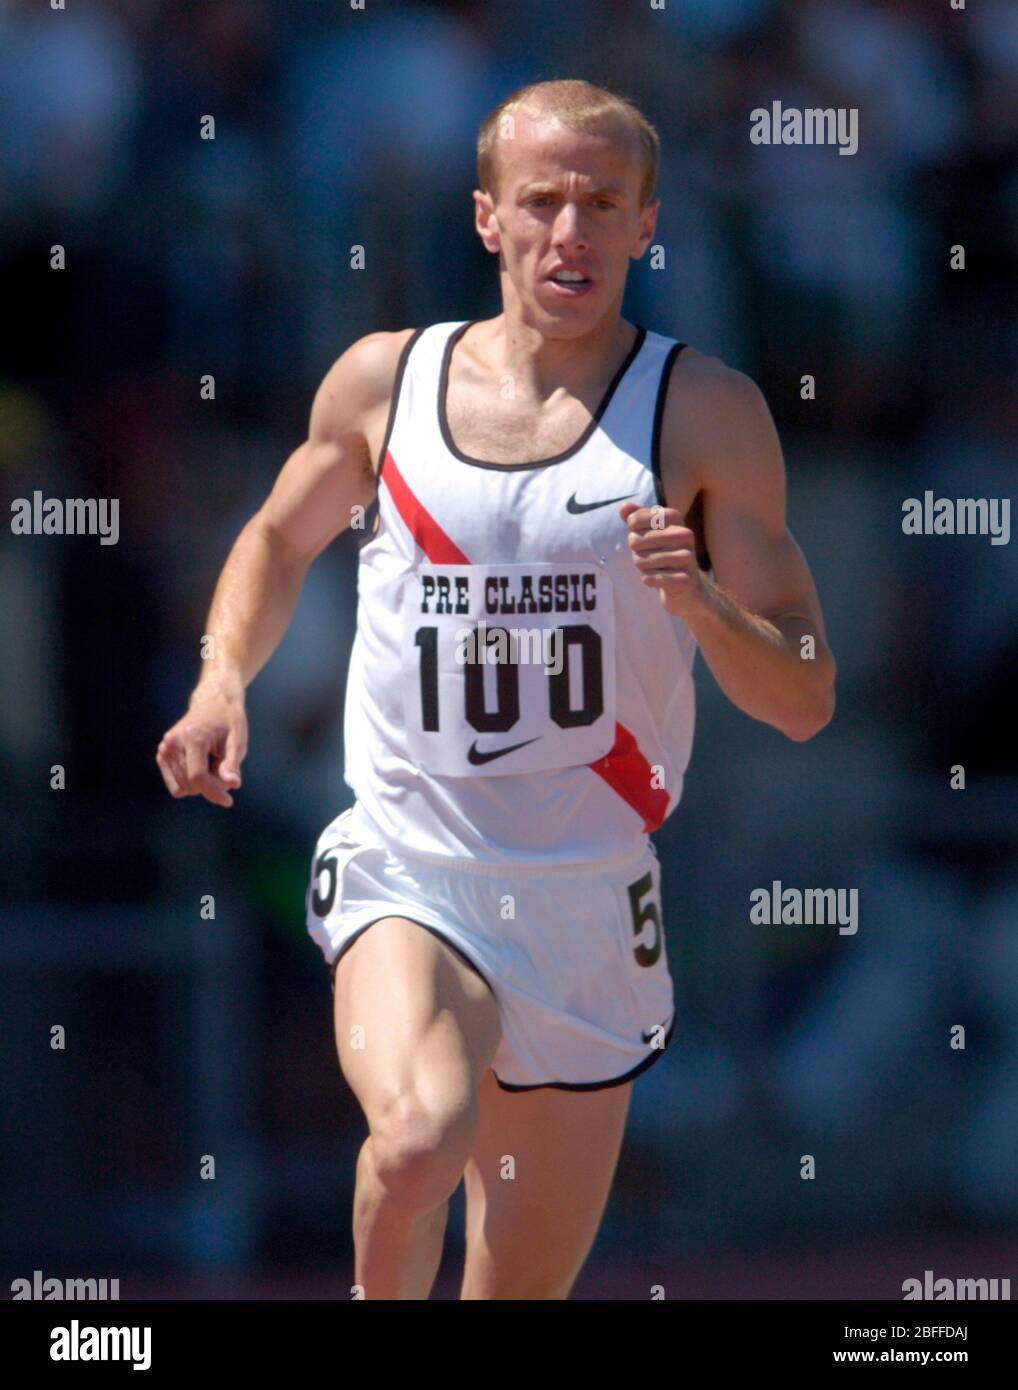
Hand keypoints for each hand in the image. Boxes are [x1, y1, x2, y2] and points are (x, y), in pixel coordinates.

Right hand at [156, 688, 247, 807]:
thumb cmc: (228, 721)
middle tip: (225, 769)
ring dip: (202, 784)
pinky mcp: (161, 754)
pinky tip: (201, 766)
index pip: (198, 777)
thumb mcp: (237, 740)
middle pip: (192, 785)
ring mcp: (164, 749)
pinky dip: (191, 783)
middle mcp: (172, 743)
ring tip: (213, 764)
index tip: (229, 801)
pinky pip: (176, 786)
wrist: (212, 702)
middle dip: (212, 785)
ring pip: (184, 788)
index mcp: (192, 738)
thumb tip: (233, 785)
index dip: (214, 793)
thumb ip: (232, 764)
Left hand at [620, 500, 709, 617]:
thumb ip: (637, 518)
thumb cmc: (663, 554)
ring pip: (641, 561)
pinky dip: (648, 580)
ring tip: (651, 567)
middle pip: (635, 541)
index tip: (636, 530)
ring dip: (641, 567)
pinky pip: (650, 578)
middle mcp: (684, 535)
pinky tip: (655, 578)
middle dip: (634, 551)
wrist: (687, 586)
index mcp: (676, 519)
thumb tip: (623, 506)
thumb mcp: (651, 533)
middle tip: (644, 554)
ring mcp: (687, 558)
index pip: (637, 518)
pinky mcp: (684, 579)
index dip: (632, 526)